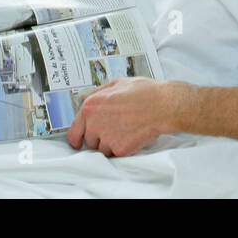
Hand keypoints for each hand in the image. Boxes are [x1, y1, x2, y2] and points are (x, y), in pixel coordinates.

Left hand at [67, 78, 189, 156]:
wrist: (163, 105)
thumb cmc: (143, 92)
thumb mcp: (117, 84)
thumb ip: (98, 93)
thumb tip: (87, 99)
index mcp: (90, 106)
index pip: (73, 131)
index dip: (76, 139)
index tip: (78, 143)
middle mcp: (94, 123)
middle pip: (89, 142)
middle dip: (99, 138)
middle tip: (114, 129)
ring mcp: (106, 138)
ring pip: (102, 150)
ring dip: (111, 145)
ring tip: (126, 131)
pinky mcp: (119, 149)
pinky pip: (116, 154)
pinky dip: (123, 148)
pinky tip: (132, 136)